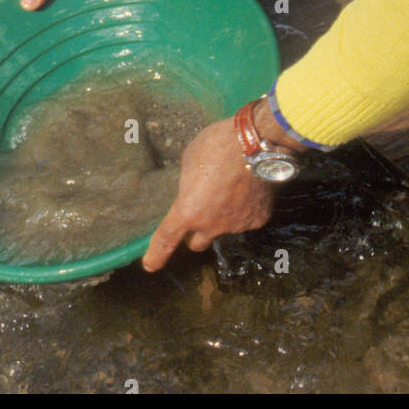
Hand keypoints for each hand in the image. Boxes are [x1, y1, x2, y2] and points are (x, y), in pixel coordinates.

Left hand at [141, 118, 276, 271]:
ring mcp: (236, 225)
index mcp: (187, 211)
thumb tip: (193, 189)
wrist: (258, 143)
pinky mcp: (257, 220)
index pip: (166, 240)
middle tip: (200, 210)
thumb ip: (189, 183)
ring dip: (222, 215)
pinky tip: (248, 187)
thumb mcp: (190, 160)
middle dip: (195, 232)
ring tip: (231, 186)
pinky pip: (246, 219)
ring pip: (224, 228)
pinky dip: (245, 208)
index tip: (150, 265)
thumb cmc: (217, 145)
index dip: (156, 255)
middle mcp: (210, 225)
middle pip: (197, 243)